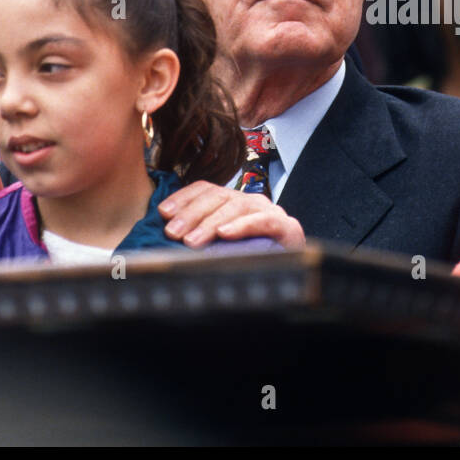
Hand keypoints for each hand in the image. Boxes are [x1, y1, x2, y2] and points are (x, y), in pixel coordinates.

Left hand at [157, 182, 304, 249]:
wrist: (296, 270)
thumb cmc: (254, 259)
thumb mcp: (221, 245)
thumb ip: (201, 236)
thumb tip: (167, 235)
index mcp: (234, 202)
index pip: (206, 189)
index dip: (183, 197)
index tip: (163, 212)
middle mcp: (251, 201)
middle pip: (219, 196)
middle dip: (192, 213)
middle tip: (172, 231)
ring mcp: (270, 211)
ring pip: (237, 206)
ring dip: (211, 222)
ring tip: (191, 240)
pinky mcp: (287, 227)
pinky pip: (263, 221)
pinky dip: (242, 225)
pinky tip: (225, 234)